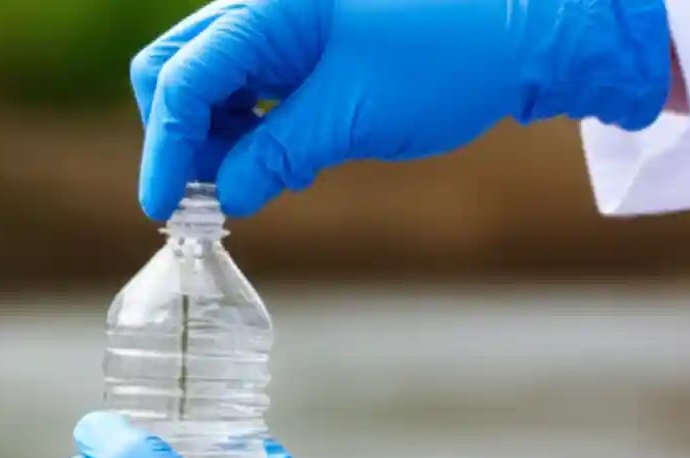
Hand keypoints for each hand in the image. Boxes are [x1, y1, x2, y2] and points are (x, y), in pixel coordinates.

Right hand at [131, 0, 671, 219]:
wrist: (527, 31)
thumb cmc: (447, 58)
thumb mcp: (351, 117)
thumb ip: (275, 154)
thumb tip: (226, 195)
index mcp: (267, 8)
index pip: (184, 79)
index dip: (167, 149)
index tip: (162, 205)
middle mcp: (262, 7)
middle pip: (177, 70)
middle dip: (181, 136)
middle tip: (207, 194)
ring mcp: (281, 24)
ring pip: (208, 82)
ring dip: (214, 138)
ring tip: (256, 181)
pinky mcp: (302, 44)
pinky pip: (248, 87)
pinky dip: (247, 129)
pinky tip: (278, 161)